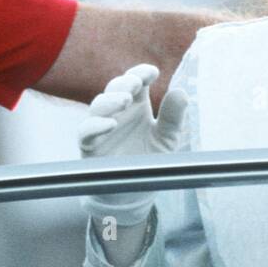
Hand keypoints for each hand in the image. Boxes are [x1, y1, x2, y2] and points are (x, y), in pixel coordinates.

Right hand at [78, 64, 187, 227]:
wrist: (134, 193)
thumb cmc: (150, 161)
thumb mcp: (167, 139)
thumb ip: (173, 118)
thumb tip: (180, 92)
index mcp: (137, 106)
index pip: (135, 80)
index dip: (141, 72)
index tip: (153, 73)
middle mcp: (117, 112)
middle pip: (114, 88)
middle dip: (124, 83)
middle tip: (136, 84)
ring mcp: (101, 127)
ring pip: (98, 105)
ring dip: (111, 100)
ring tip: (126, 100)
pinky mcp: (89, 146)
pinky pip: (86, 131)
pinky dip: (96, 125)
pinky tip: (111, 124)